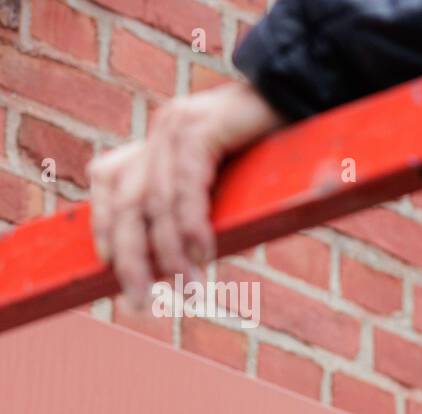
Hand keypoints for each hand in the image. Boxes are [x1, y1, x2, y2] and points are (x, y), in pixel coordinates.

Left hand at [87, 80, 284, 309]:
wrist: (309, 96)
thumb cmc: (281, 145)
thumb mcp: (232, 174)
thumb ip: (206, 200)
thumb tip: (192, 254)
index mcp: (161, 138)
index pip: (110, 181)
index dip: (104, 225)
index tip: (108, 268)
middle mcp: (163, 129)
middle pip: (127, 201)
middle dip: (130, 258)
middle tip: (139, 302)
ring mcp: (178, 124)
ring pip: (154, 200)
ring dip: (170, 253)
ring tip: (188, 288)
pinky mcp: (201, 126)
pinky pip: (186, 185)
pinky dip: (191, 224)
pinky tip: (203, 253)